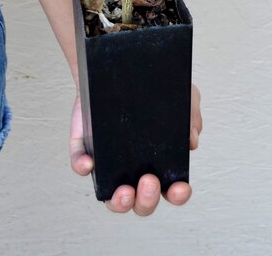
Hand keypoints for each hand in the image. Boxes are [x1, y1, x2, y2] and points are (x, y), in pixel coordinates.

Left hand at [69, 82, 201, 214]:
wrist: (118, 69)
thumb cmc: (151, 90)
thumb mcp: (178, 97)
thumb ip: (190, 115)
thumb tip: (191, 140)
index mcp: (158, 164)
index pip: (170, 190)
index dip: (176, 195)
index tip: (178, 188)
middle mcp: (133, 171)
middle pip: (142, 202)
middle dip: (147, 200)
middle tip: (149, 180)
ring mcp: (108, 163)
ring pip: (112, 196)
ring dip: (119, 202)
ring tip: (125, 191)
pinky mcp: (85, 147)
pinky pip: (80, 163)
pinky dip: (83, 167)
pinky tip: (88, 164)